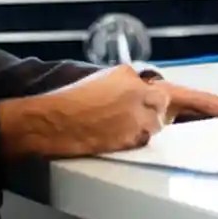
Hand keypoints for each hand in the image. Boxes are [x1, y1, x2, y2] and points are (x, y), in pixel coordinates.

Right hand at [0, 65, 170, 158]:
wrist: (55, 121)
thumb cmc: (72, 98)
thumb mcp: (102, 78)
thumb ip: (127, 80)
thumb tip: (139, 84)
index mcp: (130, 78)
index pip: (160, 89)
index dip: (154, 97)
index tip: (150, 100)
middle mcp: (138, 96)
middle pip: (161, 106)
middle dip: (154, 109)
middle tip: (141, 113)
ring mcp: (136, 120)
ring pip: (155, 125)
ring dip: (147, 125)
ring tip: (129, 126)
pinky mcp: (129, 140)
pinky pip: (143, 140)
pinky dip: (137, 139)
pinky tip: (122, 136)